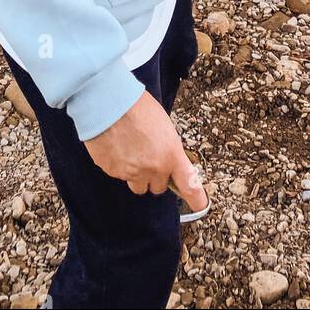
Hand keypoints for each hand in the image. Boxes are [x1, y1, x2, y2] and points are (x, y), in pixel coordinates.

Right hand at [85, 91, 207, 211]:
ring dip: (137, 176)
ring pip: (138, 186)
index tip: (200, 205)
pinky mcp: (113, 172)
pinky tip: (117, 147)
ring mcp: (132, 173)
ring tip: (131, 152)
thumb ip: (168, 148)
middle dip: (154, 177)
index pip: (189, 184)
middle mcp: (154, 168)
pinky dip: (120, 166)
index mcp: (171, 154)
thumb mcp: (164, 125)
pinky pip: (120, 176)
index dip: (196, 199)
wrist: (109, 103)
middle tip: (148, 157)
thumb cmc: (137, 107)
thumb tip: (166, 158)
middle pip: (158, 187)